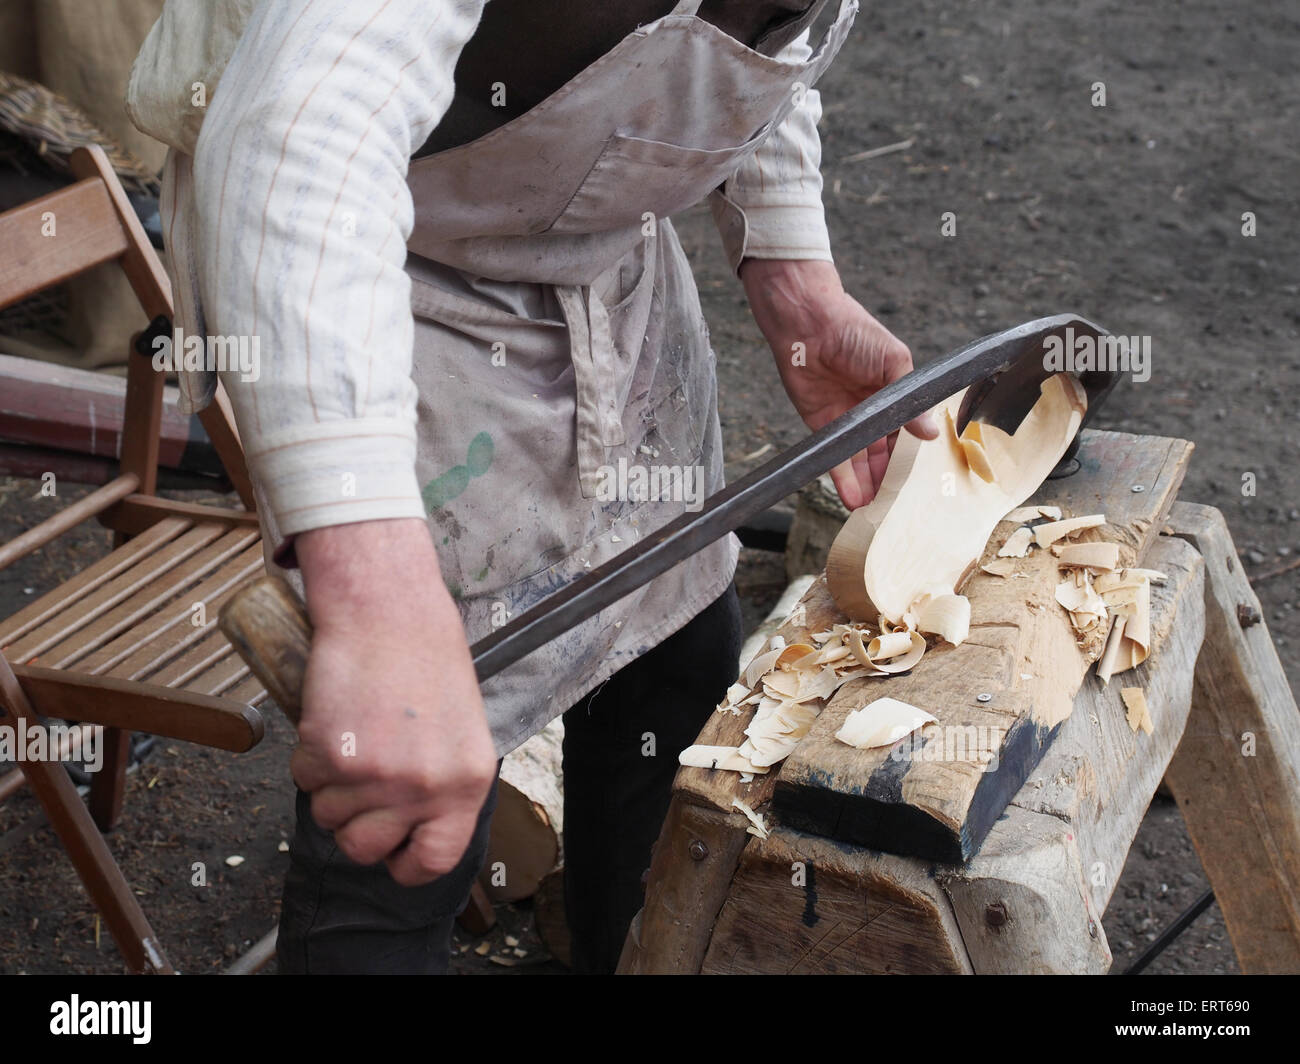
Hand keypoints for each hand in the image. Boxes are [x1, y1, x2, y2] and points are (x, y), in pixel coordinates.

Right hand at [291, 518, 496, 885]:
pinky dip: (308, 753)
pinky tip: (334, 717)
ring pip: (328, 816)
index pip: (437, 859)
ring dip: (329, 785)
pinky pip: (303, 779)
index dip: (406, 864)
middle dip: (352, 823)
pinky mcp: (333, 753)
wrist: (387, 610)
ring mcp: (378, 773)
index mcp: (469, 782)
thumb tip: (416, 831)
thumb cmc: (424, 659)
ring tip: (354, 735)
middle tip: (358, 782)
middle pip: (366, 849)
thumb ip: (443, 784)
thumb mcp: (461, 730)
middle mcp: (427, 785)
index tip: (392, 854)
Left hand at [740, 258, 938, 508]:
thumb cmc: (854, 330)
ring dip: (867, 485)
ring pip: (860, 461)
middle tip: (897, 505)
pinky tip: (854, 498)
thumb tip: (931, 434)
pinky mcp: (821, 424)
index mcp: (894, 392)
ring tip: (875, 510)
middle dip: (890, 477)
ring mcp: (846, 419)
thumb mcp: (893, 361)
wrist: (807, 321)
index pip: (906, 432)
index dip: (912, 456)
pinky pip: (834, 457)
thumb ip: (909, 401)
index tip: (920, 481)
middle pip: (884, 452)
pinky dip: (843, 479)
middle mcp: (871, 410)